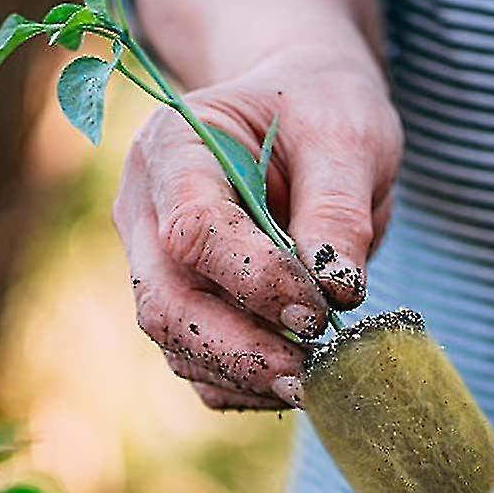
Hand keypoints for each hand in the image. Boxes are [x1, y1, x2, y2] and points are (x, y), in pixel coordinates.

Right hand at [113, 41, 401, 409]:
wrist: (299, 113)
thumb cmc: (320, 108)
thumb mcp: (347, 134)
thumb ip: (338, 209)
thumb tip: (336, 293)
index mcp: (173, 148)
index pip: (192, 230)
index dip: (254, 279)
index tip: (321, 310)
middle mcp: (146, 210)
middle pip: (166, 301)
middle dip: (239, 350)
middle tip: (312, 375)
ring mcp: (155, 262)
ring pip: (176, 341)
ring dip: (243, 374)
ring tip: (315, 382)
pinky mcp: (181, 300)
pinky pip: (196, 360)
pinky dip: (242, 384)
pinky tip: (294, 379)